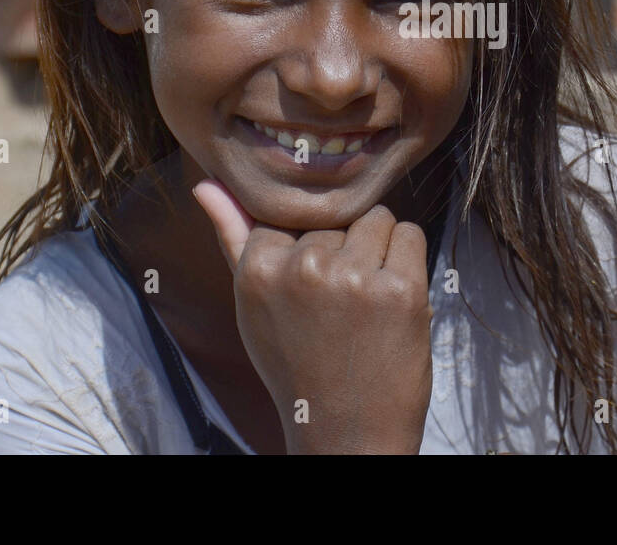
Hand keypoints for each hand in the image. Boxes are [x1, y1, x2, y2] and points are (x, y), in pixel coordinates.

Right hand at [194, 179, 433, 454]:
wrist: (345, 434)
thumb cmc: (297, 365)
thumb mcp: (253, 305)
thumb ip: (232, 237)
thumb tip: (206, 182)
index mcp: (259, 269)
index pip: (294, 216)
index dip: (309, 250)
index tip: (310, 294)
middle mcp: (304, 268)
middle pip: (338, 216)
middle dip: (345, 250)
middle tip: (340, 310)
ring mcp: (354, 278)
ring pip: (378, 218)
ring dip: (380, 250)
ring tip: (366, 302)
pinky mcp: (400, 289)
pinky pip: (410, 234)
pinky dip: (409, 260)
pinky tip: (393, 300)